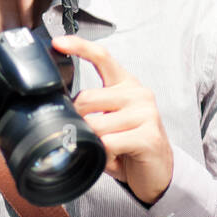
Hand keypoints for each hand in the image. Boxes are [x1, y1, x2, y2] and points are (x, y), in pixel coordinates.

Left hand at [52, 35, 173, 205]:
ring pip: (96, 125)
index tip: (59, 43)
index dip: (79, 47)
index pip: (102, 57)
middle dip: (77, 120)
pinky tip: (116, 157)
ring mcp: (146, 113)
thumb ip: (90, 111)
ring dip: (94, 142)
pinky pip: (109, 143)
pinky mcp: (149, 136)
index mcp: (126, 85)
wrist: (158, 172)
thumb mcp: (109, 121)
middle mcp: (138, 94)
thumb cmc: (129, 146)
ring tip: (107, 149)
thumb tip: (64, 110)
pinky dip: (105, 155)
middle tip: (85, 135)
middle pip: (87, 98)